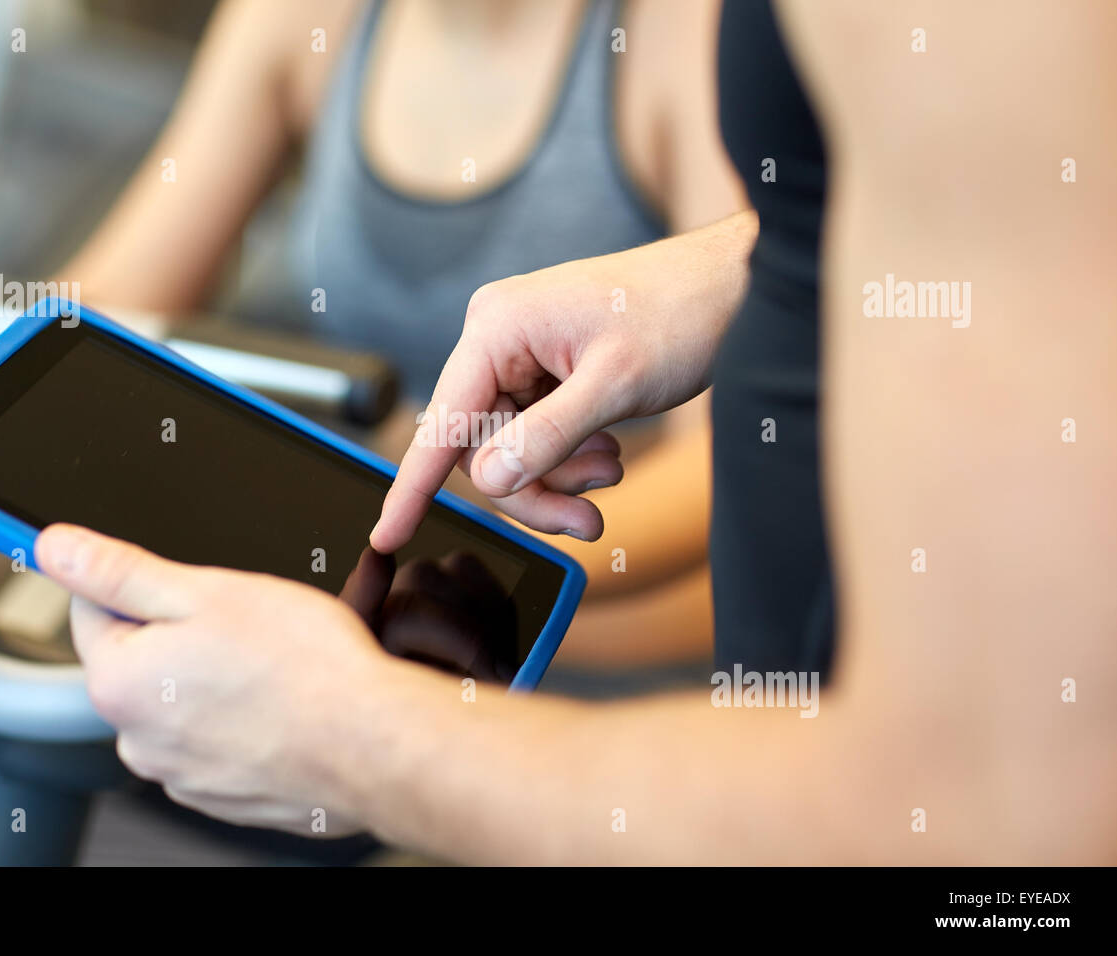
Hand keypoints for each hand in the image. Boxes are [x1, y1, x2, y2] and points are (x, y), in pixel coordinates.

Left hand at [36, 523, 396, 836]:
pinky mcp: (225, 796)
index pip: (92, 609)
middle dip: (186, 632)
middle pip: (142, 659)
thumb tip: (55, 547)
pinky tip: (284, 703)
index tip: (191, 583)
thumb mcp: (204, 590)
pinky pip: (219, 741)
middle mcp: (138, 739)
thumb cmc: (303, 666)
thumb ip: (117, 570)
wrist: (372, 743)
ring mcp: (182, 774)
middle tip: (248, 622)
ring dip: (217, 677)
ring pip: (185, 701)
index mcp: (118, 682)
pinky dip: (245, 719)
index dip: (143, 582)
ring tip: (275, 664)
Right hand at [369, 220, 751, 551]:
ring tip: (611, 471)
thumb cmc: (679, 315)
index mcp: (497, 327)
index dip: (413, 486)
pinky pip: (534, 434)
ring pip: (510, 450)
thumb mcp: (614, 386)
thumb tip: (488, 481)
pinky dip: (568, 458)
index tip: (386, 536)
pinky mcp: (544, 370)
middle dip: (534, 489)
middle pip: (481, 449)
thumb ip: (547, 437)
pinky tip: (608, 454)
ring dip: (558, 476)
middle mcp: (497, 338)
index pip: (440, 422)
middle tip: (590, 521)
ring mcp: (519, 355)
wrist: (730, 287)